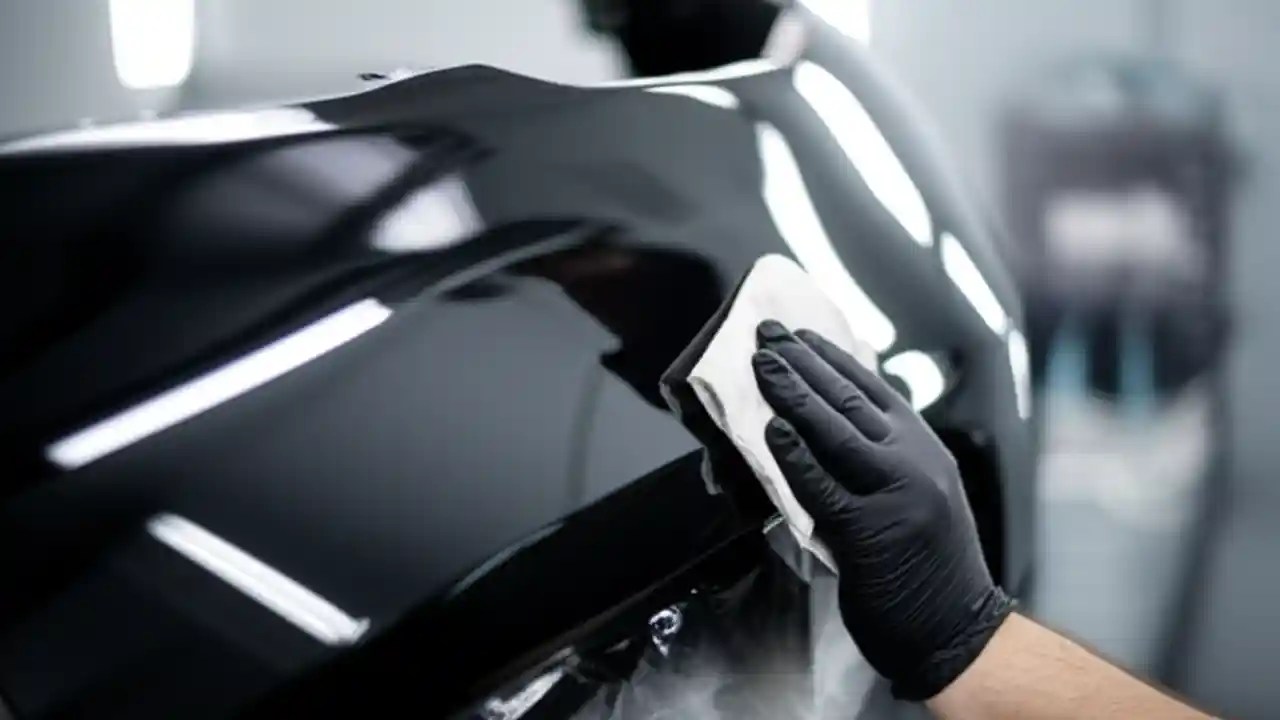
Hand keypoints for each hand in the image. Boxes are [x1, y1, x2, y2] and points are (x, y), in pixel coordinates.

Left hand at [752, 320, 1012, 699]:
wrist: (957, 634)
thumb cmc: (929, 569)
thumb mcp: (919, 497)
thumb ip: (882, 461)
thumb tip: (823, 425)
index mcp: (925, 450)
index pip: (872, 389)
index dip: (831, 358)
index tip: (799, 335)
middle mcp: (915, 463)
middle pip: (849, 399)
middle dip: (802, 362)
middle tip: (766, 334)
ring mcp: (895, 495)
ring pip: (836, 431)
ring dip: (793, 394)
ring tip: (762, 365)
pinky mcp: (870, 533)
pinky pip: (822, 486)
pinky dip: (795, 456)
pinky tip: (772, 432)